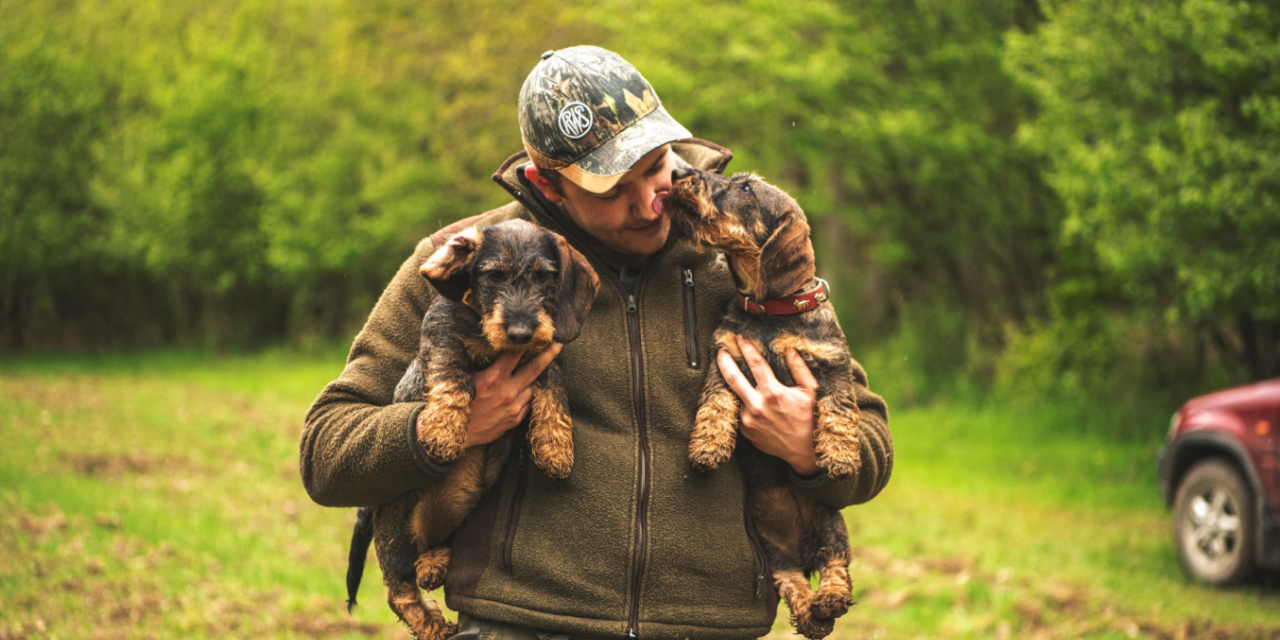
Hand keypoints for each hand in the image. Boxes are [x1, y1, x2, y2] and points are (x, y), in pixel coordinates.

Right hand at [417, 343, 562, 449]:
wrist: (453, 435)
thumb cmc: (457, 404)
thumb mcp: (465, 380)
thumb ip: (483, 368)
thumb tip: (494, 353)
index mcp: (492, 379)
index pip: (513, 356)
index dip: (525, 344)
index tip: (535, 335)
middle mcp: (506, 393)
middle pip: (533, 370)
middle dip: (547, 356)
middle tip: (558, 345)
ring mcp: (512, 408)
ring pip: (532, 388)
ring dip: (537, 378)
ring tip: (544, 367)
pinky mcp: (514, 421)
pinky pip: (528, 404)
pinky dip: (529, 395)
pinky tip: (529, 389)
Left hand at [719, 336, 820, 475]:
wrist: (805, 451)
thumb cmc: (810, 419)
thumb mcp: (811, 392)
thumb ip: (799, 369)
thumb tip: (789, 349)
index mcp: (773, 393)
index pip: (755, 363)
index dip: (746, 348)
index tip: (740, 338)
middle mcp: (757, 406)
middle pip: (732, 378)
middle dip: (724, 361)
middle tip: (720, 351)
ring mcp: (748, 420)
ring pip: (734, 395)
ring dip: (732, 383)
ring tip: (730, 372)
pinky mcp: (745, 431)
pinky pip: (739, 411)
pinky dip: (741, 402)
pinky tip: (745, 397)